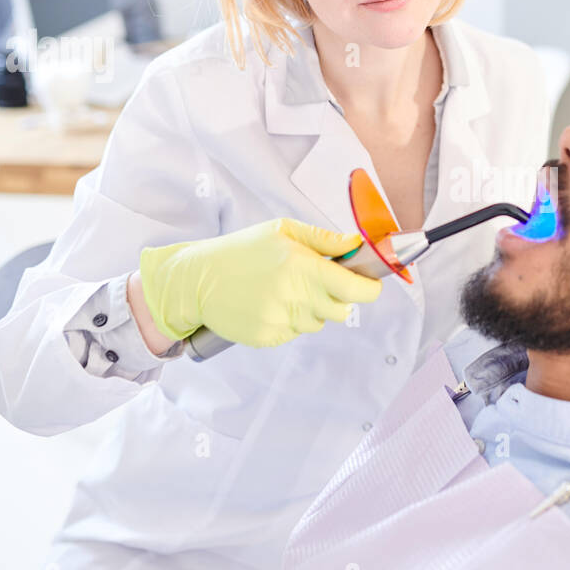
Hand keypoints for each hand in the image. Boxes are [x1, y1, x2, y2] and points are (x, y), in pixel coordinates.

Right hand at [137, 218, 381, 347]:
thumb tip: (358, 245)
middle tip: (317, 282)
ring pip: (318, 323)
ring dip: (312, 309)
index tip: (371, 284)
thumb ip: (325, 241)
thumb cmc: (241, 250)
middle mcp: (295, 297)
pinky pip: (295, 333)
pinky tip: (269, 303)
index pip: (356, 289)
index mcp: (303, 267)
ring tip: (284, 290)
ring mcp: (281, 321)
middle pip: (342, 311)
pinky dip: (289, 320)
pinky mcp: (268, 337)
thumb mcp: (283, 232)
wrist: (197, 279)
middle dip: (339, 298)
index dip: (371, 288)